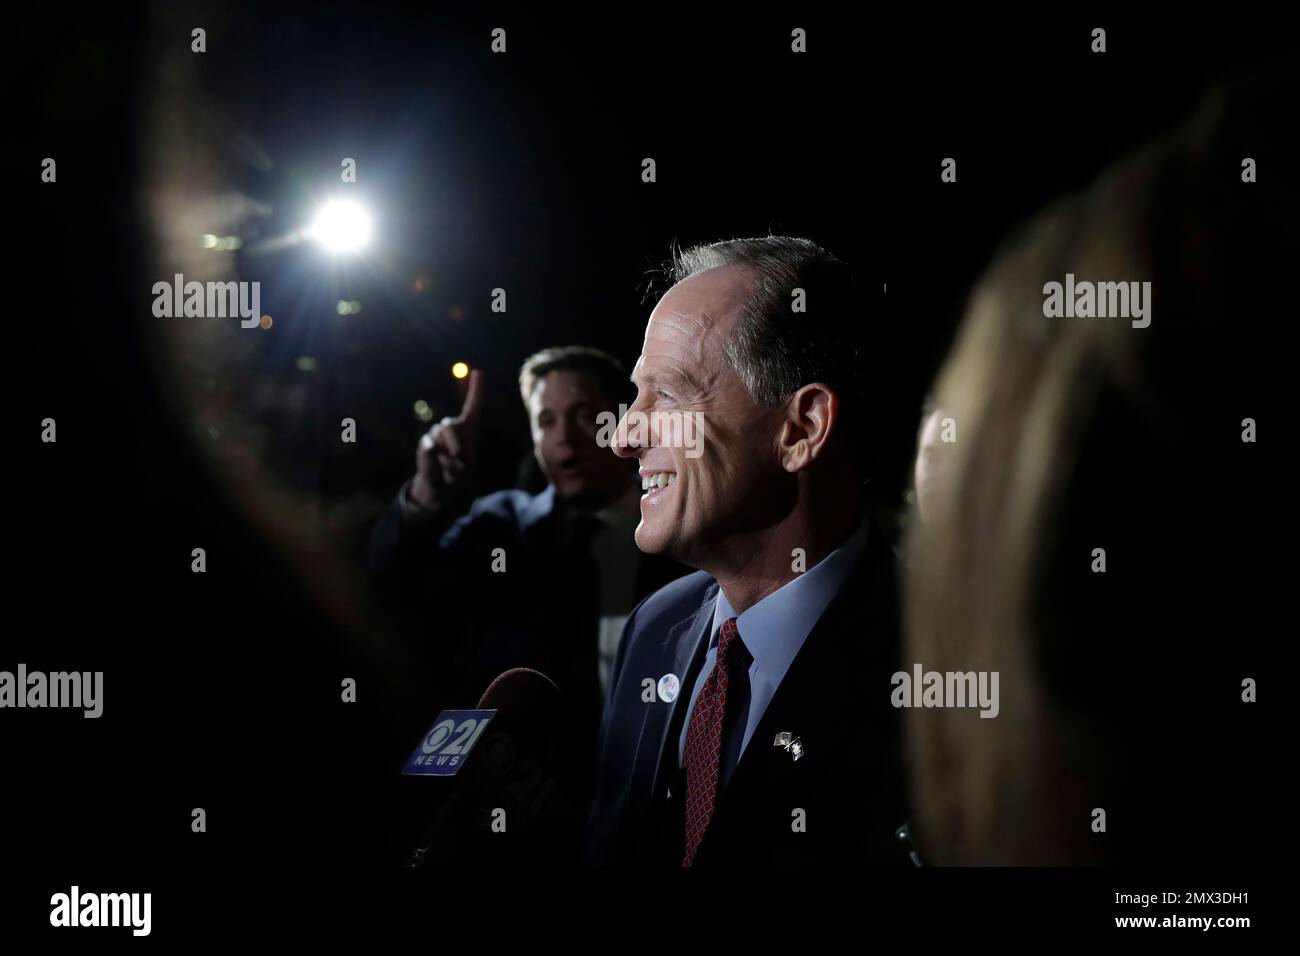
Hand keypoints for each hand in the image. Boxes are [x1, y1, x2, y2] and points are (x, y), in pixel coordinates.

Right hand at [409, 369, 483, 509]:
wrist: (438, 489)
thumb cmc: (455, 476)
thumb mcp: (463, 469)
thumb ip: (453, 456)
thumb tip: (429, 445)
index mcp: (467, 430)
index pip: (473, 408)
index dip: (476, 390)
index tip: (479, 371)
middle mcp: (451, 428)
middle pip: (450, 425)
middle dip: (455, 442)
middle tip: (458, 459)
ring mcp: (435, 436)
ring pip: (438, 437)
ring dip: (446, 457)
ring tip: (448, 468)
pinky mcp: (424, 445)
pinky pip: (428, 447)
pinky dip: (434, 459)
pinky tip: (436, 466)